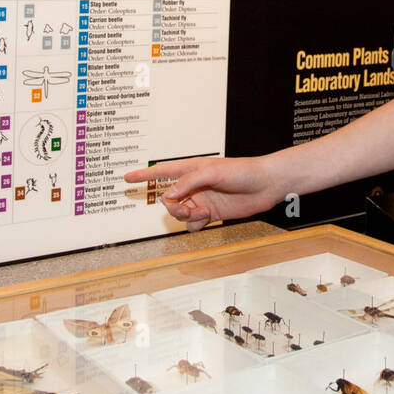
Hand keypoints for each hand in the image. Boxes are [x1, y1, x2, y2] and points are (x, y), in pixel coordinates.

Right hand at [124, 155, 278, 230]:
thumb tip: (169, 195)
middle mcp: (194, 186)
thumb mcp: (213, 172)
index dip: (144, 175)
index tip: (127, 178)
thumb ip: (189, 182)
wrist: (265, 185)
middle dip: (173, 206)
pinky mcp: (211, 214)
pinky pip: (193, 224)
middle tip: (187, 207)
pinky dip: (195, 224)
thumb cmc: (242, 171)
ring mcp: (202, 200)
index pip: (162, 172)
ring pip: (179, 214)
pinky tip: (207, 218)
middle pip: (169, 200)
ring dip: (185, 216)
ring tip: (201, 212)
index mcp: (191, 169)